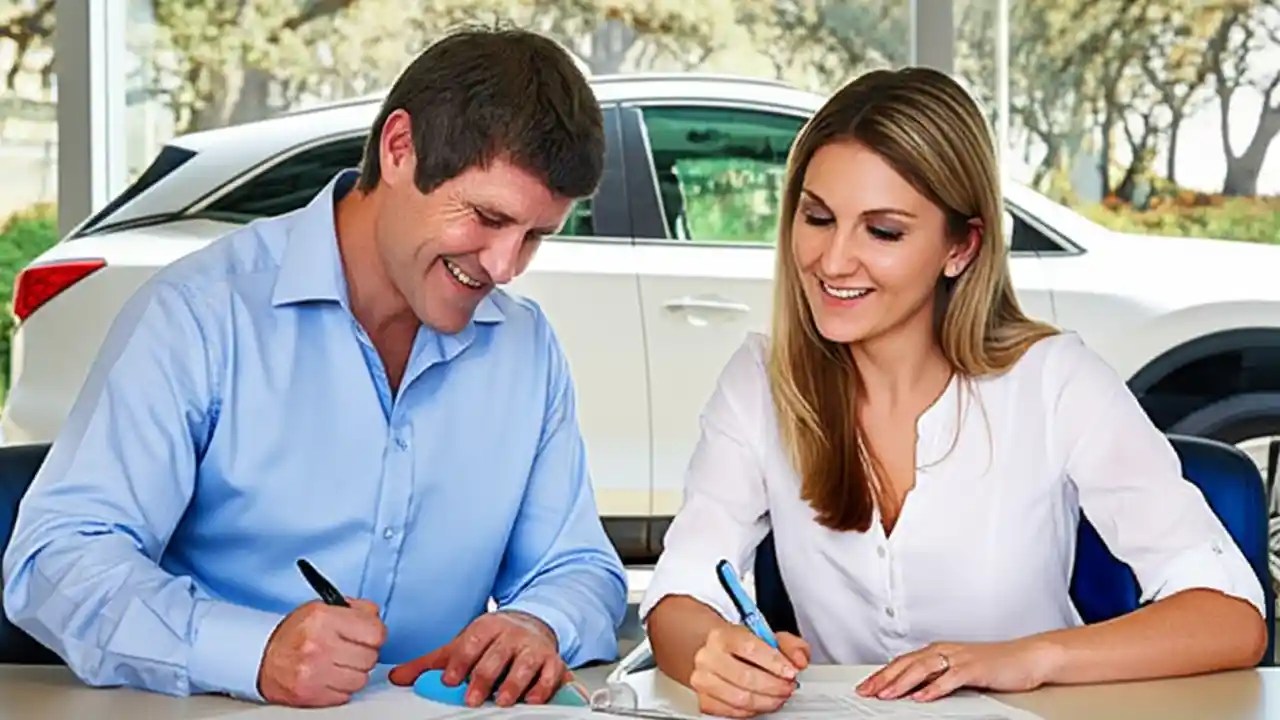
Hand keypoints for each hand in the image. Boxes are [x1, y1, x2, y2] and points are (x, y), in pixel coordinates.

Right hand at [257, 599, 386, 706]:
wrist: (262, 657)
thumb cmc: (294, 633)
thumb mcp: (322, 607)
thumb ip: (355, 609)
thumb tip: (376, 617)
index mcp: (323, 619)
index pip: (375, 632)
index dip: (376, 634)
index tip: (369, 635)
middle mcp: (318, 646)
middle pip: (370, 657)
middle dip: (365, 653)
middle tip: (351, 650)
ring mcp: (313, 673)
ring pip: (361, 679)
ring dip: (354, 673)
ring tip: (339, 664)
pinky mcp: (310, 695)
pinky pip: (345, 695)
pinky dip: (341, 688)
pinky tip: (330, 676)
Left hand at [389, 610, 566, 706]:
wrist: (531, 625)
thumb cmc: (493, 641)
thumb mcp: (461, 646)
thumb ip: (430, 664)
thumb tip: (398, 677)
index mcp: (487, 627)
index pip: (472, 642)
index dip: (461, 661)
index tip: (450, 680)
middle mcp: (511, 634)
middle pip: (497, 655)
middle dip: (484, 677)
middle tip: (471, 697)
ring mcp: (533, 647)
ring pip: (524, 664)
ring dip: (513, 684)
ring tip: (502, 700)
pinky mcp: (552, 660)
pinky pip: (550, 673)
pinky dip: (543, 687)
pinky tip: (532, 698)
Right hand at [689, 625, 808, 717]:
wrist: (713, 653)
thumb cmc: (740, 646)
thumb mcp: (766, 636)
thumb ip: (790, 644)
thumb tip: (799, 660)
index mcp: (722, 635)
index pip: (749, 648)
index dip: (774, 663)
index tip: (791, 672)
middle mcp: (708, 657)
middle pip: (745, 677)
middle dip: (774, 686)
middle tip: (788, 687)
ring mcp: (703, 680)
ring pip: (740, 699)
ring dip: (767, 701)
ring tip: (779, 697)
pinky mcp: (704, 700)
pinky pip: (732, 712)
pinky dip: (752, 711)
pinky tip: (761, 703)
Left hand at [856, 639, 1061, 701]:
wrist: (1027, 657)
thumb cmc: (996, 664)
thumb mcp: (960, 670)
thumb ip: (938, 676)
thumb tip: (914, 689)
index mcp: (939, 650)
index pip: (904, 661)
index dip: (883, 673)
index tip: (866, 685)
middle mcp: (945, 651)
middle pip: (907, 663)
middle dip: (884, 678)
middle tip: (866, 691)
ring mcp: (960, 658)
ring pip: (923, 667)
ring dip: (902, 682)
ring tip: (887, 695)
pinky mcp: (975, 668)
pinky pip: (950, 678)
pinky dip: (933, 687)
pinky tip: (921, 697)